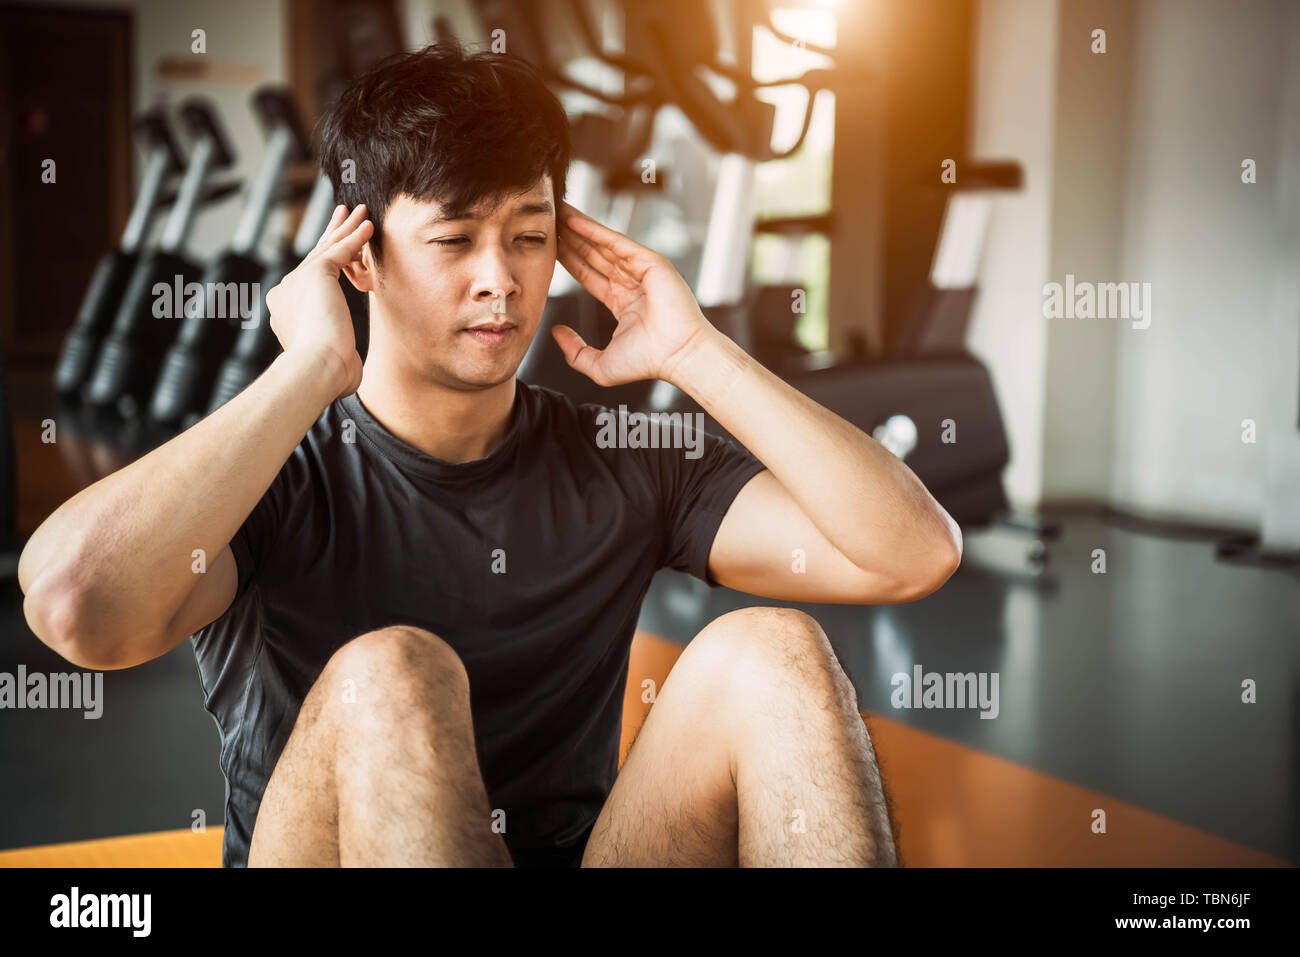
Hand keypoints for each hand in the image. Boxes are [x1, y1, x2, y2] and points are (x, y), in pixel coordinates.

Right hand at [264, 204, 371, 398]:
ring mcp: (297, 281)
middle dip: (332, 235)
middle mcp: (286, 293)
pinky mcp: (315, 275)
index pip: (308, 282)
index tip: (337, 253)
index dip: (325, 264)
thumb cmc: (327, 376)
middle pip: (314, 258)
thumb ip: (336, 354)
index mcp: (285, 312)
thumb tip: (348, 370)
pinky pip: (340, 250)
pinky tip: (369, 224)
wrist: (316, 370)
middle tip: (343, 215)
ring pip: (327, 249)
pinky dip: (355, 237)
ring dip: (346, 228)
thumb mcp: (331, 362)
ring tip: (361, 212)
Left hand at [554, 201, 716, 385]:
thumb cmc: (647, 363)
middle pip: (594, 255)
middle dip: (571, 238)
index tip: (548, 248)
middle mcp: (633, 284)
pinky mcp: (650, 262)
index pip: (590, 275)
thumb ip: (575, 352)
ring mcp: (642, 271)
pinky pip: (616, 243)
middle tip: (547, 220)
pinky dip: (594, 231)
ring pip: (603, 245)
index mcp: (624, 303)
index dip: (569, 260)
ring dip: (579, 228)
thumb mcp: (600, 365)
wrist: (678, 356)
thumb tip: (556, 332)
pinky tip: (573, 221)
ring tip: (556, 211)